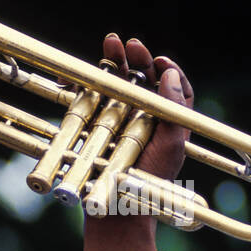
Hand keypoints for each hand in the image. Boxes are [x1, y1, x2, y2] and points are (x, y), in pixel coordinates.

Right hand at [79, 34, 194, 250]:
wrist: (116, 208)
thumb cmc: (149, 181)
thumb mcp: (170, 147)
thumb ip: (175, 111)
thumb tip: (170, 75)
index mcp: (169, 122)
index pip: (176, 90)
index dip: (170, 72)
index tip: (160, 61)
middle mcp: (145, 117)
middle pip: (144, 79)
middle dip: (137, 58)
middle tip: (131, 44)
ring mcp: (120, 119)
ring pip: (118, 82)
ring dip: (112, 61)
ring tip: (110, 43)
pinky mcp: (95, 124)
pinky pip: (87, 98)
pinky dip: (79, 83)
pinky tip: (75, 73)